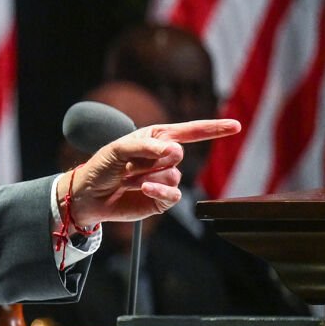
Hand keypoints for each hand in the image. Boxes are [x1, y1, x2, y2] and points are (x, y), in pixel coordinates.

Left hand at [64, 119, 240, 227]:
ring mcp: (165, 179)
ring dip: (146, 177)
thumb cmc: (101, 167)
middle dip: (152, 159)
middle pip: (177, 154)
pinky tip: (143, 190)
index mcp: (156, 138)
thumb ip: (145, 146)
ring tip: (127, 180)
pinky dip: (159, 191)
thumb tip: (176, 151)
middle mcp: (164, 157)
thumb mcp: (117, 150)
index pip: (190, 131)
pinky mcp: (163, 199)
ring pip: (173, 175)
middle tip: (128, 165)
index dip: (213, 128)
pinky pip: (173, 194)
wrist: (88, 196)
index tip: (236, 126)